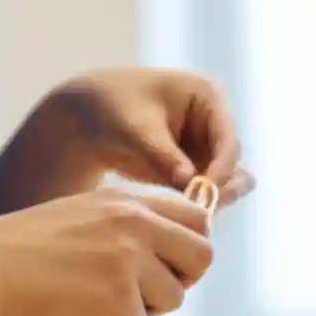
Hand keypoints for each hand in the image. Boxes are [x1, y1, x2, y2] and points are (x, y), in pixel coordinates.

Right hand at [0, 189, 212, 315]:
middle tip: (143, 295)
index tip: (165, 265)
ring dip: (140, 312)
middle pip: (204, 256)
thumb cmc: (23, 252)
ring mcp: (128, 260)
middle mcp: (135, 223)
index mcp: (127, 200)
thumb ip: (127, 230)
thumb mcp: (82, 218)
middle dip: (180, 282)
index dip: (188, 247)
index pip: (198, 217)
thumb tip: (173, 264)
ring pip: (172, 299)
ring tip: (96, 305)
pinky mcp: (117, 298)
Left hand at [54, 68, 256, 205]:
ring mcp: (203, 148)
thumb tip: (191, 182)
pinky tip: (181, 218)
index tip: (209, 194)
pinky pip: (202, 191)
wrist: (87, 117)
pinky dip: (195, 204)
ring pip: (221, 181)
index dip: (222, 168)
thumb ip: (165, 156)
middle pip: (228, 163)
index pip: (227, 138)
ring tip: (192, 218)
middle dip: (218, 188)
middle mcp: (213, 123)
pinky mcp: (191, 169)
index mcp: (208, 97)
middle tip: (204, 213)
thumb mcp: (137, 129)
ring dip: (210, 200)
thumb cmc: (112, 108)